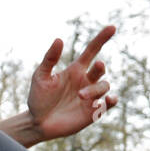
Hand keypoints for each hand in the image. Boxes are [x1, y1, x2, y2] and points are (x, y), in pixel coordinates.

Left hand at [26, 26, 117, 141]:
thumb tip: (59, 39)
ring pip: (104, 86)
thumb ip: (49, 59)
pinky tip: (108, 99)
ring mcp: (91, 97)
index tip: (112, 27)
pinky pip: (109, 104)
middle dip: (99, 67)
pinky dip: (112, 100)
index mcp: (75, 70)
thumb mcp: (40, 76)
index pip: (92, 50)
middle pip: (100, 68)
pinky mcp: (93, 112)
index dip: (102, 38)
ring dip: (95, 89)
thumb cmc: (38, 98)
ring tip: (80, 96)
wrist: (37, 123)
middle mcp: (85, 81)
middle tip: (95, 66)